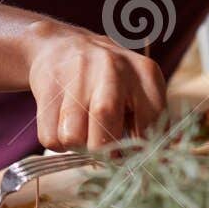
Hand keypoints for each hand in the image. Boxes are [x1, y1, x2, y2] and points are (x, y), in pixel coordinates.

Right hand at [28, 26, 166, 148]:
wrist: (59, 44)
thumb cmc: (106, 77)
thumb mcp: (137, 89)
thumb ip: (151, 123)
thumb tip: (160, 163)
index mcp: (144, 72)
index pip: (150, 129)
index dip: (139, 152)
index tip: (130, 154)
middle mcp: (113, 69)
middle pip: (107, 137)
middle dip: (104, 153)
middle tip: (102, 145)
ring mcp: (77, 75)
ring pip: (73, 139)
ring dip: (76, 145)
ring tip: (80, 128)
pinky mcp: (48, 84)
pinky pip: (50, 137)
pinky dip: (56, 140)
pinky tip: (62, 122)